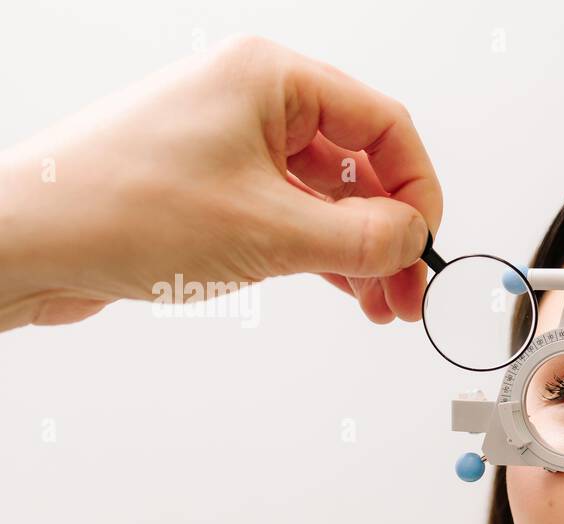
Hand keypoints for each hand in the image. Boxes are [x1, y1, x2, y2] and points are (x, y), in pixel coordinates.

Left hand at [0, 34, 442, 333]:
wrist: (25, 242)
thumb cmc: (119, 209)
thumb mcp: (269, 231)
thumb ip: (360, 238)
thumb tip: (413, 240)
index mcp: (272, 79)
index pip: (384, 127)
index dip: (417, 189)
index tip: (425, 244)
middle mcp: (256, 104)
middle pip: (360, 166)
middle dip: (390, 233)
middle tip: (407, 291)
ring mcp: (235, 146)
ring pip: (329, 199)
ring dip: (361, 253)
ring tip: (379, 306)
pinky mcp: (217, 189)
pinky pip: (294, 218)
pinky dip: (324, 256)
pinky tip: (344, 293)